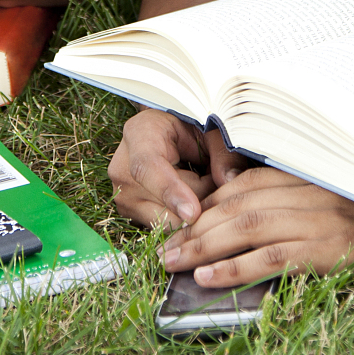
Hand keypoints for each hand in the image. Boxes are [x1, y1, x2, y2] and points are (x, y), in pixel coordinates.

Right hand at [109, 108, 250, 227]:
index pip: (147, 168)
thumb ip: (222, 152)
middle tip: (215, 179)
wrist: (168, 131)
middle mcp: (123, 169)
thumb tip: (230, 180)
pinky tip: (192, 198)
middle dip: (199, 201)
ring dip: (194, 211)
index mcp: (139, 135)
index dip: (170, 191)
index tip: (192, 213)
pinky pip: (166, 228)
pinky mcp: (132, 215)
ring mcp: (124, 196)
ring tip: (203, 184)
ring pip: (168, 222)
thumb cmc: (189, 126)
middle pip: (163, 205)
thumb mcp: (209, 130)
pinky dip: (185, 219)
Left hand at [157, 167, 353, 288]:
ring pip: (247, 227)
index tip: (182, 224)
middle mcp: (314, 190)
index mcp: (314, 177)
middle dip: (196, 226)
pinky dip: (235, 269)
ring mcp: (323, 217)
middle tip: (164, 250)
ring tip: (173, 264)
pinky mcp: (333, 248)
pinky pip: (272, 256)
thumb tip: (262, 229)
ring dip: (203, 246)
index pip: (247, 185)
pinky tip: (209, 280)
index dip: (210, 205)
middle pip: (238, 204)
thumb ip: (309, 209)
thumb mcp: (349, 211)